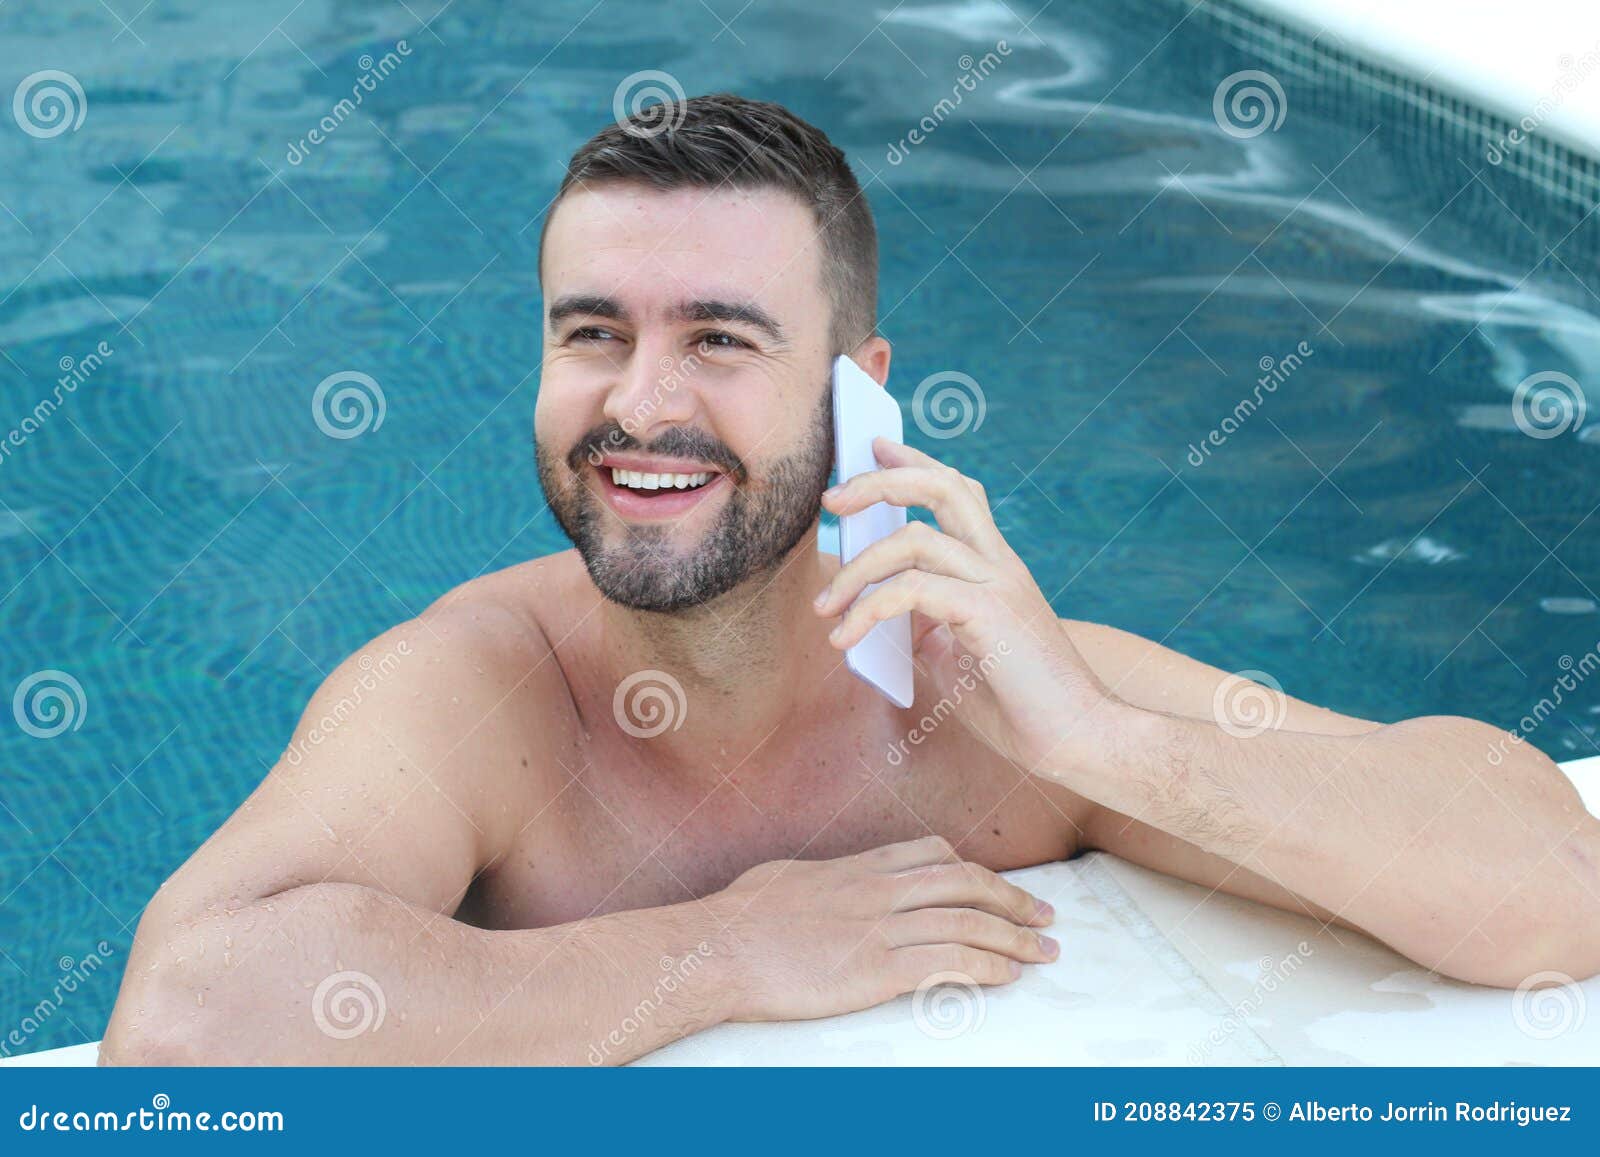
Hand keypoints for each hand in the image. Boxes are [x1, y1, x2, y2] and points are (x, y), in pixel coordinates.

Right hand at [710, 835, 1057, 1021]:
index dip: (974, 870)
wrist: (718, 949)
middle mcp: (878, 889)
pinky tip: (1006, 977)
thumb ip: (815, 881)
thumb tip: (815, 885)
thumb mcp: (783, 879)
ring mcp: (880, 927)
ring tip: (1043, 953)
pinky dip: (987, 968)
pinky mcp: (877, 967)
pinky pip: (949, 962)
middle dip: (1012, 899)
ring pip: (968, 922)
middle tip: (1044, 916)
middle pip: (965, 882)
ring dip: (1014, 939)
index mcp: (857, 867)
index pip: (932, 853)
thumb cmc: (737, 919)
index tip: (996, 886)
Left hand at [815, 437, 1121, 774]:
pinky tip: (845, 638)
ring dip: (857, 568)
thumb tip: (867, 613)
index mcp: (996, 567)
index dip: (915, 463)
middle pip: (943, 487)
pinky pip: (913, 590)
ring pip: (915, 538)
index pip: (959, 492)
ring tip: (824, 608)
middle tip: (832, 499)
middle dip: (881, 481)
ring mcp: (999, 584)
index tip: (876, 446)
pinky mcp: (991, 613)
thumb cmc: (1021, 707)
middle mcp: (1001, 564)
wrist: (1080, 739)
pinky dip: (869, 608)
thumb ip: (920, 629)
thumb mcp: (955, 659)